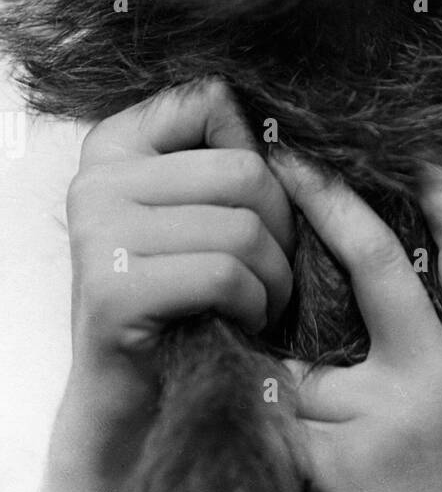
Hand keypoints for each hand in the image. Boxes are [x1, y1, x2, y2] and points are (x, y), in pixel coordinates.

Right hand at [37, 80, 294, 491]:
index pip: (212, 99)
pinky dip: (254, 304)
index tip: (255, 202)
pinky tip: (244, 320)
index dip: (258, 151)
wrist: (138, 392)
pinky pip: (225, 275)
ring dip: (275, 275)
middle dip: (282, 225)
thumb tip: (295, 123)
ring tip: (264, 298)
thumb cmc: (188, 291)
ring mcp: (97, 233)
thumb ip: (230, 154)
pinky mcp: (112, 289)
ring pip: (243, 226)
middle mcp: (96, 179)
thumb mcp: (203, 206)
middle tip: (276, 266)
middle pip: (244, 169)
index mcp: (116, 143)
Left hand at [272, 154, 441, 491]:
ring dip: (296, 383)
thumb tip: (368, 252)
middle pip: (377, 263)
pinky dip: (274, 422)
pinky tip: (286, 441)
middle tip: (287, 157)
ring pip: (307, 358)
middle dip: (326, 200)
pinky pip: (281, 416)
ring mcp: (383, 415)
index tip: (418, 152)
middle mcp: (439, 375)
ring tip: (318, 418)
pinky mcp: (331, 458)